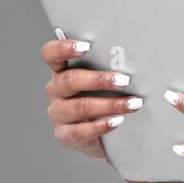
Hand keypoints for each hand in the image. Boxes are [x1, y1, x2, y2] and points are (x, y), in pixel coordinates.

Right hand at [41, 36, 142, 161]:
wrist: (105, 136)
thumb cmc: (105, 98)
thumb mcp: (104, 82)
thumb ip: (109, 68)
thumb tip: (132, 61)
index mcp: (61, 70)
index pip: (51, 54)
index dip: (64, 48)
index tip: (85, 46)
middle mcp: (56, 90)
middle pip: (70, 80)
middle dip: (99, 79)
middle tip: (124, 80)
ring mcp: (58, 113)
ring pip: (80, 106)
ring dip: (109, 104)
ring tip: (131, 104)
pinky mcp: (64, 135)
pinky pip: (81, 131)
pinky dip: (101, 125)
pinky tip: (117, 121)